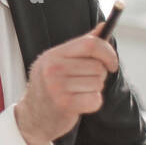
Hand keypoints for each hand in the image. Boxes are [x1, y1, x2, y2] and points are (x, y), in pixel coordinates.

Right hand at [14, 21, 118, 144]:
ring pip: (98, 84)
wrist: (33, 117)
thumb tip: (104, 27)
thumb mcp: (61, 63)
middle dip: (100, 76)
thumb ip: (82, 45)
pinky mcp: (65, 105)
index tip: (113, 63)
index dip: (108, 52)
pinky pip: (95, 100)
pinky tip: (79, 105)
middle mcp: (53, 69)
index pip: (90, 44)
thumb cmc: (51, 87)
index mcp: (53, 55)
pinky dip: (92, 104)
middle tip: (86, 82)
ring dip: (94, 90)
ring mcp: (57, 87)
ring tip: (78, 93)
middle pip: (97, 66)